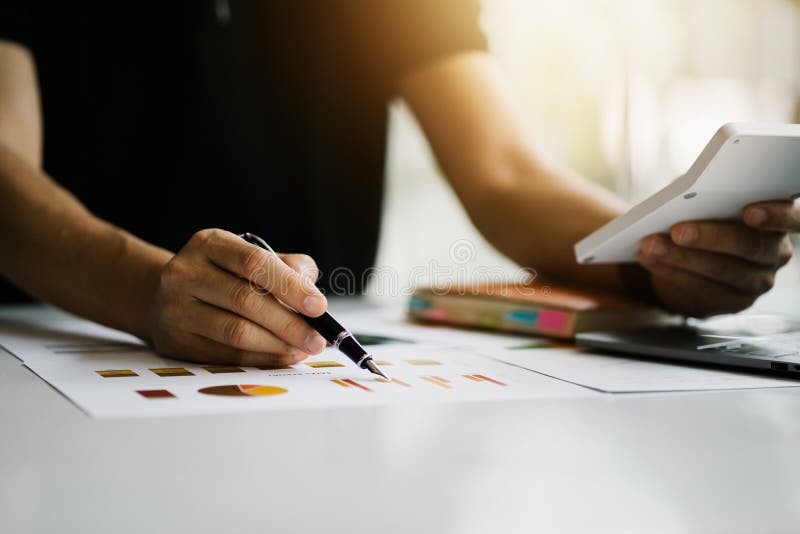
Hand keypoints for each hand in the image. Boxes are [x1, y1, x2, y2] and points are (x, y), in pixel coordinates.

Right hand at [147, 229, 328, 365]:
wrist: (165, 295)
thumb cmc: (221, 275)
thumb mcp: (249, 257)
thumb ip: (287, 267)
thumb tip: (312, 291)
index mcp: (209, 243)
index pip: (254, 263)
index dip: (290, 286)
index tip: (318, 306)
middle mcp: (186, 272)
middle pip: (246, 301)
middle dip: (290, 323)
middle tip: (318, 338)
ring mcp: (176, 308)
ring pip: (236, 332)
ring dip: (277, 344)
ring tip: (303, 348)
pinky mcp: (177, 341)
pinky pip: (226, 355)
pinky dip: (261, 358)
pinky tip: (283, 355)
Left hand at [636, 199, 797, 316]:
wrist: (695, 258)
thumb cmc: (706, 216)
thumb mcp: (709, 201)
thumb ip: (709, 194)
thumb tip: (687, 193)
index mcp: (779, 218)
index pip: (795, 218)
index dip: (776, 215)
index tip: (749, 212)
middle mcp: (775, 252)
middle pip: (748, 246)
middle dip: (709, 237)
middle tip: (677, 230)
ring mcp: (758, 281)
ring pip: (721, 271)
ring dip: (681, 258)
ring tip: (651, 245)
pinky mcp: (734, 301)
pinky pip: (702, 288)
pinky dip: (671, 272)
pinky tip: (649, 260)